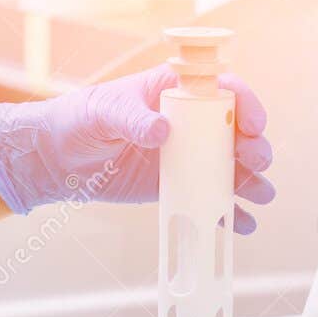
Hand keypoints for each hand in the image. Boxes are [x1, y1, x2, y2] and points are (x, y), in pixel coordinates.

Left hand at [0, 64, 274, 231]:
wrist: (57, 157)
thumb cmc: (79, 119)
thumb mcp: (103, 111)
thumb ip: (133, 119)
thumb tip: (163, 131)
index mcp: (177, 92)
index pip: (223, 91)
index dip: (246, 104)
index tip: (253, 124)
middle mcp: (191, 123)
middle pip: (237, 132)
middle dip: (255, 146)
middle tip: (256, 161)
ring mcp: (188, 156)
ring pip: (232, 167)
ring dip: (251, 180)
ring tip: (261, 195)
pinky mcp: (178, 186)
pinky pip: (211, 198)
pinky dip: (229, 213)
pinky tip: (242, 225)